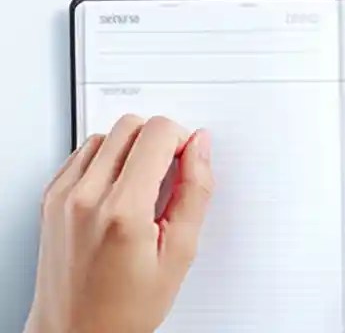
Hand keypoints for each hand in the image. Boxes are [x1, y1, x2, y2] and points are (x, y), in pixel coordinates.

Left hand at [26, 115, 214, 332]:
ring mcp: (62, 197)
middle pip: (131, 126)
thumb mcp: (179, 254)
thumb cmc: (125, 308)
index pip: (158, 133)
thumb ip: (195, 192)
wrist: (75, 332)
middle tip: (168, 174)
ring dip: (130, 150)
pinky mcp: (49, 199)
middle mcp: (85, 198)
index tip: (188, 161)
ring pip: (106, 136)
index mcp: (122, 211)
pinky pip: (81, 154)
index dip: (182, 140)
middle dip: (158, 141)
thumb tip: (200, 148)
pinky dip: (105, 161)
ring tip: (142, 187)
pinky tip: (118, 190)